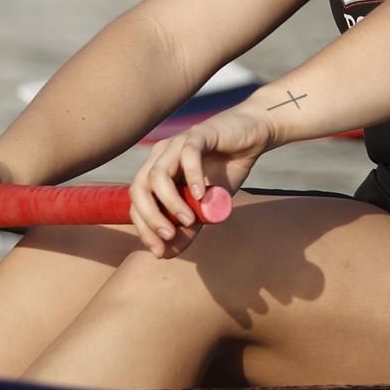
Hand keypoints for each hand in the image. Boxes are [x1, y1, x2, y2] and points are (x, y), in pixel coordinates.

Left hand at [126, 104, 274, 258]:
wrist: (251, 138)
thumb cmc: (225, 169)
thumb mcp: (205, 206)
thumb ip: (187, 226)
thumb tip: (166, 254)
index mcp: (155, 172)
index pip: (137, 202)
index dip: (144, 227)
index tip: (159, 250)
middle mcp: (160, 157)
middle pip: (139, 188)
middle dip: (149, 217)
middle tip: (168, 236)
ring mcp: (176, 144)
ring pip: (157, 174)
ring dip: (170, 202)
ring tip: (188, 219)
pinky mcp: (198, 134)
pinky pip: (187, 155)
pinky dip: (191, 177)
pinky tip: (200, 194)